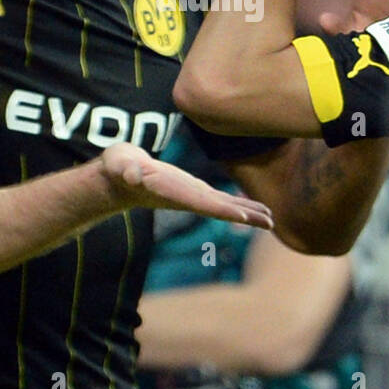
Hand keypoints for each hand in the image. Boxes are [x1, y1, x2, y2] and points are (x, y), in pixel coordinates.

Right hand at [100, 144, 273, 230]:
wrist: (117, 179)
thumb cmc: (118, 169)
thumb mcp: (121, 164)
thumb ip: (126, 169)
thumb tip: (132, 174)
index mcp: (173, 193)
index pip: (202, 203)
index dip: (223, 209)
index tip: (244, 218)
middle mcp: (186, 198)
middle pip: (220, 209)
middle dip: (245, 216)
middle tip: (271, 224)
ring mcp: (191, 196)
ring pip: (224, 206)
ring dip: (247, 214)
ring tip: (270, 220)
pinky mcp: (193, 190)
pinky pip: (220, 199)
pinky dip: (238, 204)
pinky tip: (253, 209)